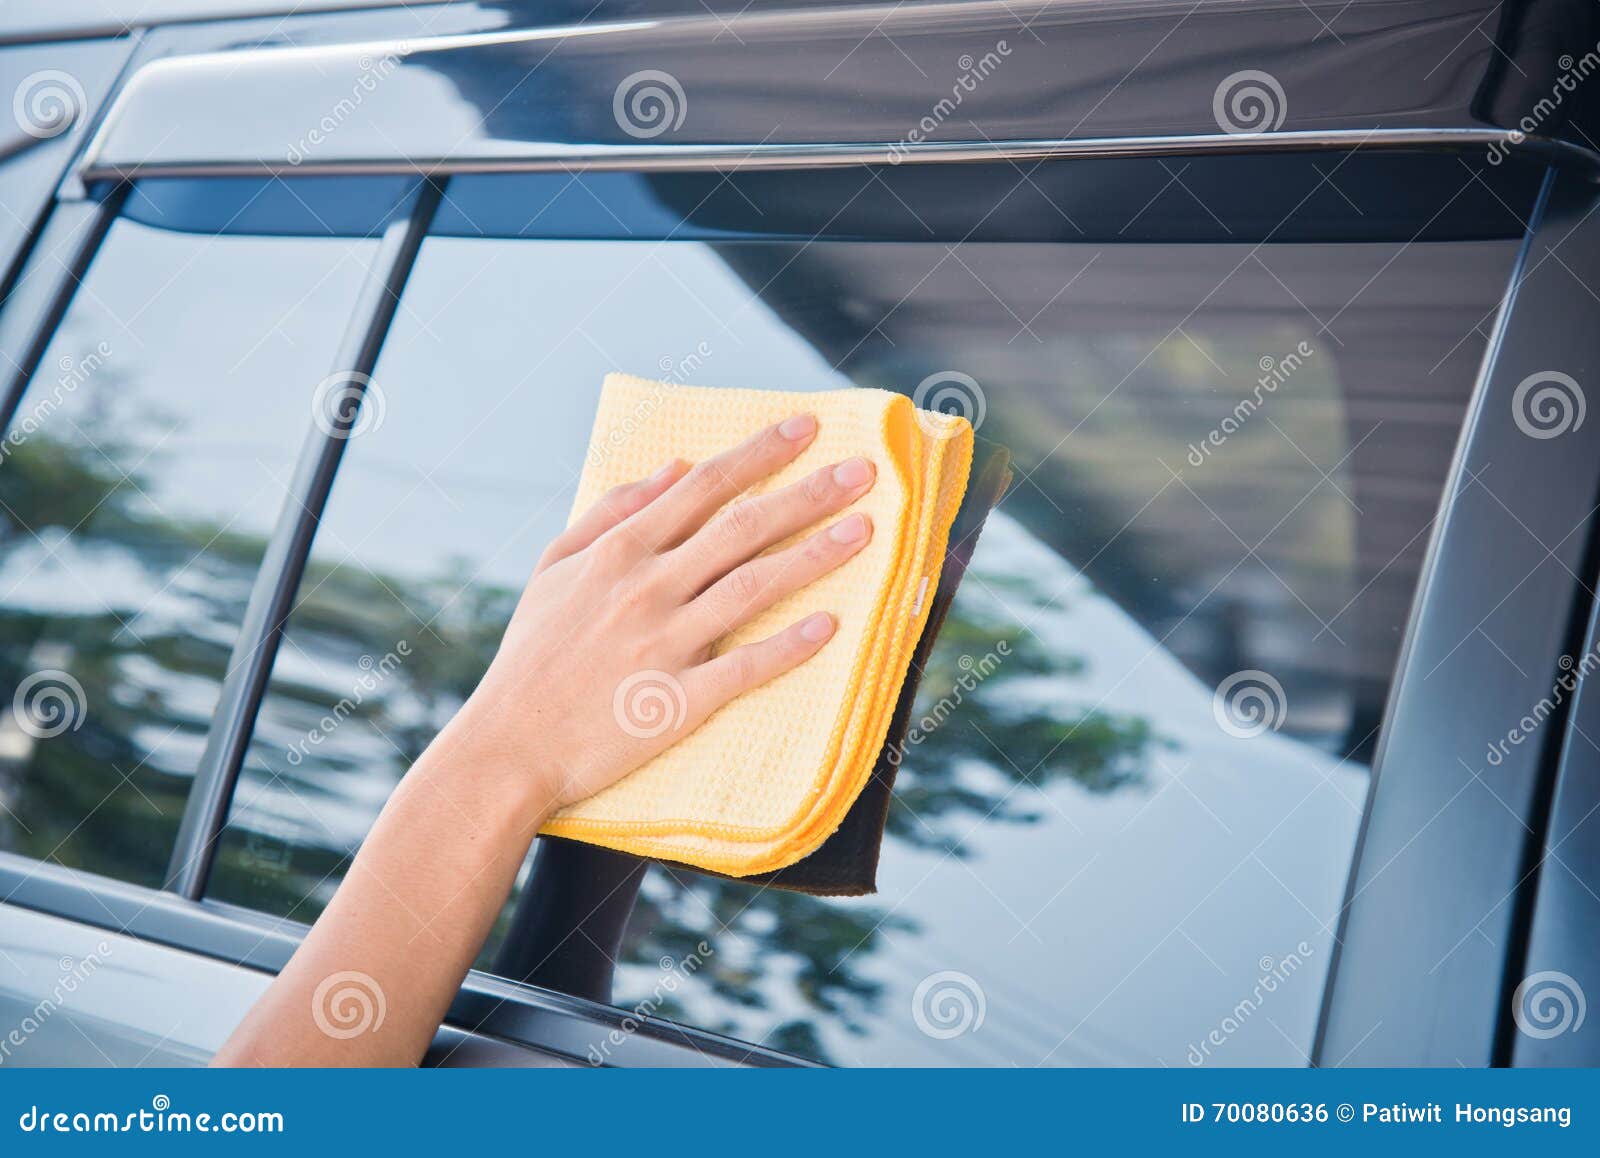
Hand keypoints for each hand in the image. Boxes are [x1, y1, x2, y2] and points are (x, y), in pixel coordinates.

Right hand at [458, 413, 876, 810]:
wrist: (510, 744)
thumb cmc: (534, 654)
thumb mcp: (556, 566)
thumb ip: (612, 511)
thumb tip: (673, 467)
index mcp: (620, 550)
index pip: (704, 486)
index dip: (760, 453)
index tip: (808, 427)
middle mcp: (647, 587)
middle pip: (741, 527)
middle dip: (807, 493)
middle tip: (862, 470)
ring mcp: (664, 643)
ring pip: (752, 587)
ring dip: (812, 556)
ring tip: (863, 531)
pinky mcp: (677, 700)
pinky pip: (742, 668)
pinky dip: (785, 647)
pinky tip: (828, 627)